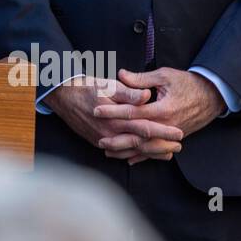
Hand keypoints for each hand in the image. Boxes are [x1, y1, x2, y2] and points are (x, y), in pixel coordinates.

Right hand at [45, 75, 183, 163]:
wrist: (61, 97)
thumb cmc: (86, 87)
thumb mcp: (107, 84)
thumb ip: (128, 92)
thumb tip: (146, 95)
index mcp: (115, 118)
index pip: (145, 127)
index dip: (163, 131)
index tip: (179, 133)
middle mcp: (110, 133)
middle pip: (141, 144)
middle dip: (162, 146)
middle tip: (178, 147)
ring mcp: (103, 140)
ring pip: (131, 151)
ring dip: (150, 153)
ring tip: (167, 153)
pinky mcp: (98, 142)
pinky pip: (119, 152)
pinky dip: (132, 155)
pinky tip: (141, 156)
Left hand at [92, 68, 224, 160]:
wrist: (213, 95)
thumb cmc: (188, 83)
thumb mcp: (164, 76)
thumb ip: (141, 79)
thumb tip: (121, 75)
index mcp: (163, 109)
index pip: (133, 112)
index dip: (114, 111)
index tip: (97, 110)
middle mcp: (167, 125)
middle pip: (137, 135)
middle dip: (117, 138)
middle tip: (98, 139)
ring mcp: (172, 135)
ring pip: (146, 147)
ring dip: (127, 150)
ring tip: (108, 151)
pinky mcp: (175, 138)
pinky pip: (157, 150)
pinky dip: (142, 156)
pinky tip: (129, 159)